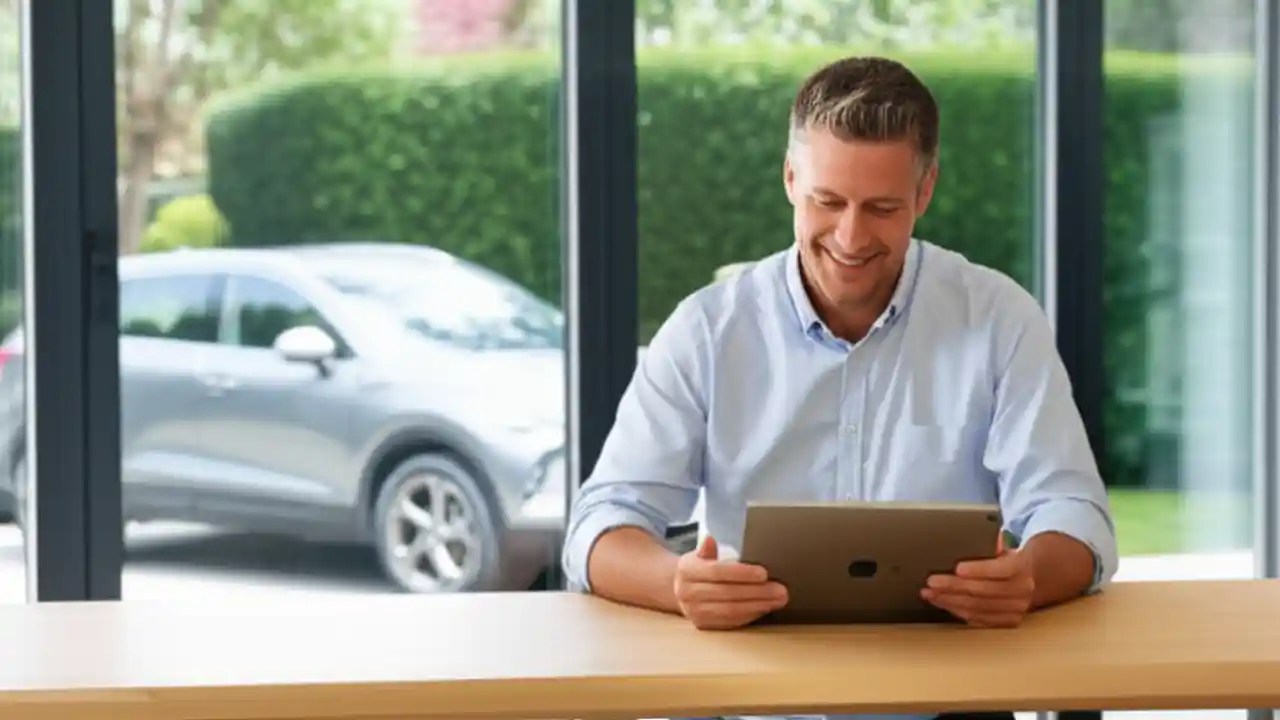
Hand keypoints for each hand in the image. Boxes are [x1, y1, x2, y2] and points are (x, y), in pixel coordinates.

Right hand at [673, 535, 787, 629]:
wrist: (678, 590)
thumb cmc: (697, 569)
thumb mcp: (698, 555)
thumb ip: (706, 549)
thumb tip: (711, 539)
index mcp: (688, 570)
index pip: (717, 572)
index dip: (741, 574)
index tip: (764, 573)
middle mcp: (688, 593)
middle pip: (727, 593)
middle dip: (757, 592)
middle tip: (781, 590)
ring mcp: (694, 612)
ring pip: (730, 610)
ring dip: (758, 606)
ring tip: (778, 600)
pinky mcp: (703, 625)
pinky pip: (731, 622)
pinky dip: (750, 615)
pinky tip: (765, 608)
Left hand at [921, 533, 1034, 627]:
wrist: (1026, 580)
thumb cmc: (1005, 560)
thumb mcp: (1002, 547)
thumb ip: (990, 542)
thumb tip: (983, 537)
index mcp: (1021, 568)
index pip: (1000, 569)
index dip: (978, 569)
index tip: (957, 568)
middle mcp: (1022, 591)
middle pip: (983, 591)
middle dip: (954, 587)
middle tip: (931, 582)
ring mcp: (1016, 610)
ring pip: (978, 608)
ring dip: (950, 601)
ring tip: (929, 593)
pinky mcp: (1007, 622)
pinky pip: (977, 619)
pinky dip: (956, 610)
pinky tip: (942, 602)